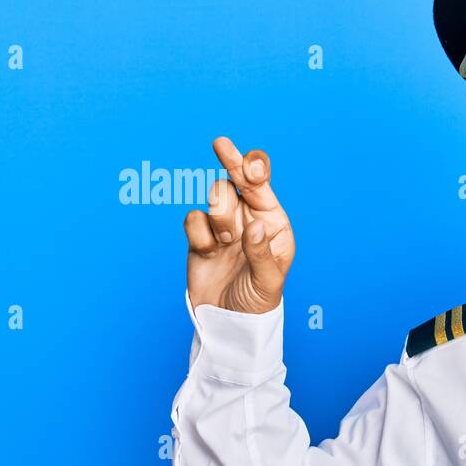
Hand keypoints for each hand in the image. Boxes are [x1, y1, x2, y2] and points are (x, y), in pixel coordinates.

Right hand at [184, 137, 295, 314]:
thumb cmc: (257, 301)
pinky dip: (198, 234)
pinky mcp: (200, 236)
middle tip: (221, 143)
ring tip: (225, 242)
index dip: (254, 168)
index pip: (263, 186)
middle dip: (231, 162)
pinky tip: (208, 251)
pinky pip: (192, 219)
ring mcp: (223, 224)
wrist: (227, 322)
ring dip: (219, 216)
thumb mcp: (268, 281)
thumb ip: (261, 253)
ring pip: (214, 197)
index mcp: (273, 221)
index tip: (247, 164)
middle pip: (235, 180)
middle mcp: (249, 217)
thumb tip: (253, 227)